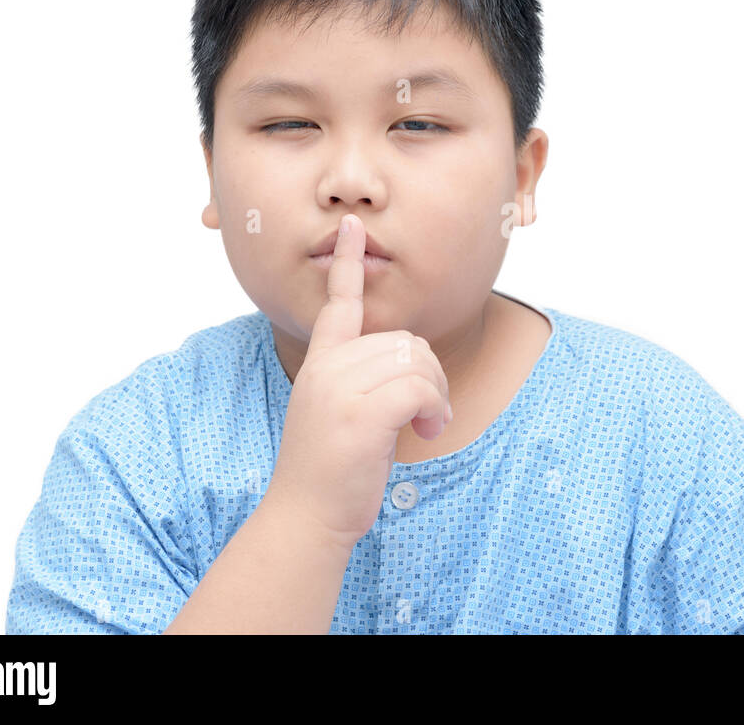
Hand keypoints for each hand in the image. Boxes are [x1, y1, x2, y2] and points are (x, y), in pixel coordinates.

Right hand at [264, 213, 451, 550]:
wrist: (306, 517)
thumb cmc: (332, 472)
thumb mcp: (343, 412)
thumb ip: (365, 378)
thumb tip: (413, 361)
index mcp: (321, 363)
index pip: (339, 302)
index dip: (348, 262)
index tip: (354, 227)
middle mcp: (328, 367)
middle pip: (407, 339)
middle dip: (431, 374)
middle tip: (430, 412)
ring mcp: (341, 388)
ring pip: (419, 361)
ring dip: (437, 394)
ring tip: (429, 424)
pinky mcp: (362, 413)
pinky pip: (421, 388)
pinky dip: (435, 409)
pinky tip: (429, 431)